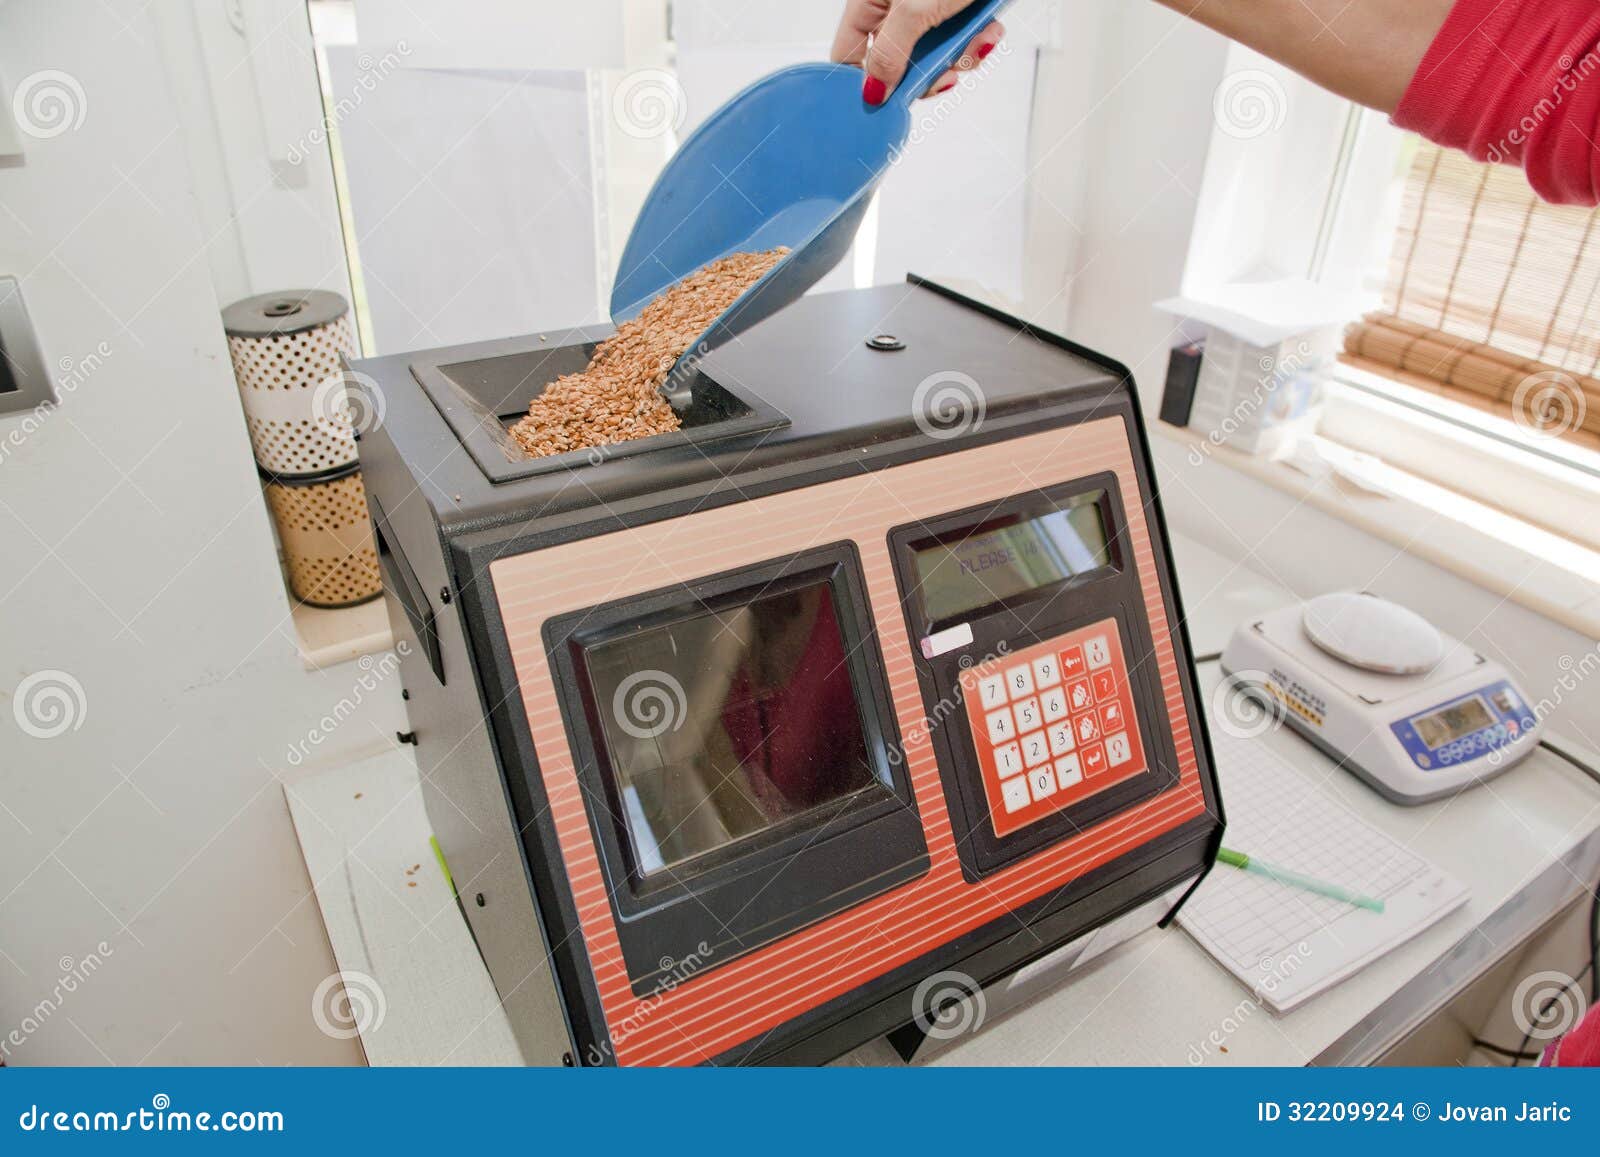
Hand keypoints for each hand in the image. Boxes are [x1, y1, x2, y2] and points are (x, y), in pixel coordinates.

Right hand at [831, 0, 1005, 105]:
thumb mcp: (913, 10)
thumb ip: (889, 54)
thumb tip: (873, 92)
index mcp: (868, 1)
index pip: (849, 55)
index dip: (863, 85)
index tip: (883, 108)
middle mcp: (893, 7)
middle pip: (897, 64)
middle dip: (926, 75)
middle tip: (944, 77)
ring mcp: (925, 9)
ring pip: (934, 57)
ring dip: (960, 58)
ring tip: (978, 42)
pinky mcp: (954, 10)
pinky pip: (959, 41)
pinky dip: (976, 42)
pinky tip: (987, 32)